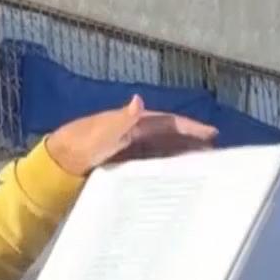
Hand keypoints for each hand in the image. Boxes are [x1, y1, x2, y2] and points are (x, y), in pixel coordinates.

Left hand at [44, 97, 218, 176]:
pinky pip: (154, 164)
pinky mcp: (127, 163)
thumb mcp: (105, 131)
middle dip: (193, 144)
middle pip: (172, 138)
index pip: (171, 124)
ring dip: (183, 157)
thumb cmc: (84, 143)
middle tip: (217, 155)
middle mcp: (138, 132)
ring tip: (203, 168)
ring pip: (165, 152)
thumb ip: (123, 118)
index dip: (192, 128)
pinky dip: (168, 168)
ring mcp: (133, 148)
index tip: (213, 135)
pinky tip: (177, 178)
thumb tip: (138, 100)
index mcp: (137, 122)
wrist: (62, 161)